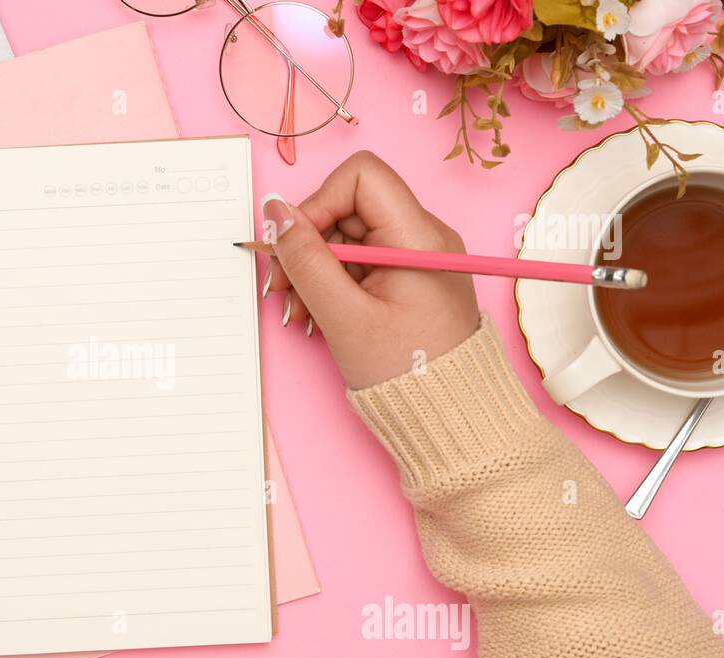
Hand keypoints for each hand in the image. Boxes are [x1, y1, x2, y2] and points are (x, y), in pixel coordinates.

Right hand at [261, 151, 479, 389]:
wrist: (447, 414)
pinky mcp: (405, 276)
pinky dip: (330, 283)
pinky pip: (357, 262)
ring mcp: (414, 256)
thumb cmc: (407, 372)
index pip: (361, 177)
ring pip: (346, 237)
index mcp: (418, 237)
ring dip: (313, 269)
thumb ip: (306, 260)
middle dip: (307, 244)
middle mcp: (422, 236)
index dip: (319, 203)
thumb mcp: (344, 316)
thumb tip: (276, 214)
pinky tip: (315, 314)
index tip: (295, 245)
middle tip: (281, 286)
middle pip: (348, 207)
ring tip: (298, 311)